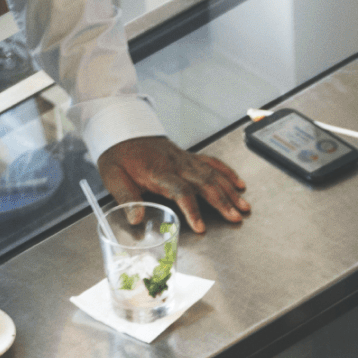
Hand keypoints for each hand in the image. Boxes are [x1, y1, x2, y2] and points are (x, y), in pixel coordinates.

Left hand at [98, 134, 250, 230]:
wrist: (123, 131)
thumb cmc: (119, 155)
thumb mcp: (114, 177)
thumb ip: (127, 199)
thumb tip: (136, 220)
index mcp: (158, 171)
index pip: (180, 190)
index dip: (192, 209)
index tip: (200, 227)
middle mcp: (176, 164)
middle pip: (204, 182)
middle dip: (223, 201)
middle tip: (235, 217)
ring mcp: (185, 159)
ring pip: (213, 174)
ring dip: (230, 191)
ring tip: (244, 207)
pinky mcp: (189, 157)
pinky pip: (212, 163)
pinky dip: (228, 173)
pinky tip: (239, 184)